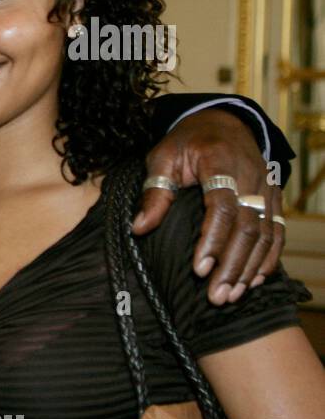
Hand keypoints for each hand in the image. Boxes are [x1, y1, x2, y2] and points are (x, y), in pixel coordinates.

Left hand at [133, 109, 281, 304]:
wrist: (222, 122)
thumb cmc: (187, 142)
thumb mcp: (162, 157)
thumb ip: (154, 192)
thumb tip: (140, 228)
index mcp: (220, 163)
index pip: (222, 207)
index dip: (212, 240)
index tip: (199, 269)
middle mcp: (251, 177)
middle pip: (247, 227)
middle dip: (232, 265)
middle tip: (216, 296)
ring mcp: (267, 188)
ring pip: (265, 234)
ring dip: (249, 268)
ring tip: (230, 296)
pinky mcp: (274, 198)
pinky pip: (277, 231)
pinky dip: (268, 258)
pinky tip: (254, 280)